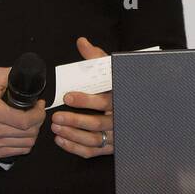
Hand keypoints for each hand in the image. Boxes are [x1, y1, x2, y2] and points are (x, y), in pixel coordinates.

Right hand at [0, 66, 45, 159]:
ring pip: (27, 144)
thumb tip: (29, 76)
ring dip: (33, 132)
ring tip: (29, 121)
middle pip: (29, 133)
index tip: (39, 105)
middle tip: (35, 112)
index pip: (26, 121)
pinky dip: (25, 142)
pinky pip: (18, 151)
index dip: (39, 114)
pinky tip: (22, 132)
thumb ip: (12, 75)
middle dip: (38, 121)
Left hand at [52, 36, 113, 157]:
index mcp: (119, 99)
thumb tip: (82, 42)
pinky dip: (76, 148)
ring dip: (73, 135)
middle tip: (56, 117)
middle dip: (75, 120)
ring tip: (56, 128)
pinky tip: (61, 139)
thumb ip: (95, 57)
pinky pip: (92, 151)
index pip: (103, 101)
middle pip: (97, 123)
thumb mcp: (110, 70)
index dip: (85, 100)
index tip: (68, 97)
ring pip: (94, 139)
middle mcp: (119, 119)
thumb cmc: (117, 86)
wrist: (138, 106)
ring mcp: (115, 134)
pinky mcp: (110, 147)